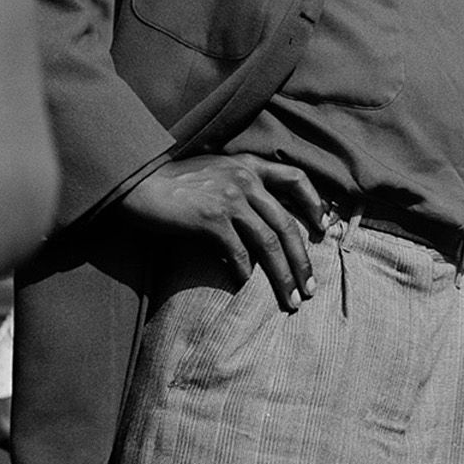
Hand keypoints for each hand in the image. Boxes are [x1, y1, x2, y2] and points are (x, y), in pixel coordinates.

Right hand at [115, 153, 324, 310]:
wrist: (138, 183)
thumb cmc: (176, 182)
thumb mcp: (217, 171)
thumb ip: (242, 186)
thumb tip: (264, 219)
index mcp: (250, 165)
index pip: (296, 178)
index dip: (314, 203)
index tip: (325, 228)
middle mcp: (246, 179)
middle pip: (287, 223)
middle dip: (302, 259)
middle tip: (310, 287)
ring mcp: (230, 198)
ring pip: (269, 241)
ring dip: (282, 274)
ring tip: (290, 298)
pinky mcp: (211, 219)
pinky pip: (237, 252)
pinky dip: (244, 272)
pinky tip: (245, 286)